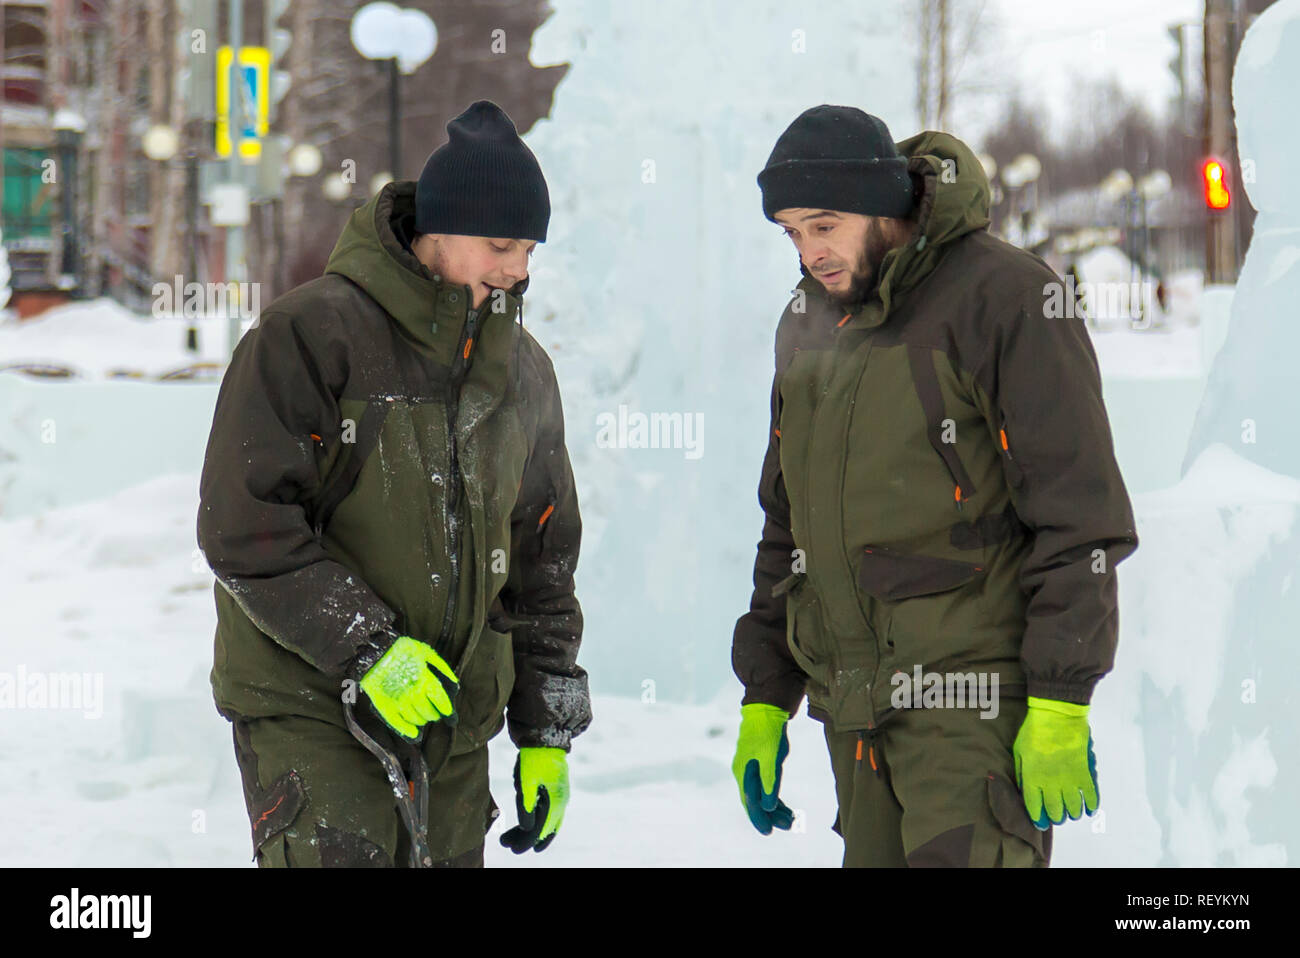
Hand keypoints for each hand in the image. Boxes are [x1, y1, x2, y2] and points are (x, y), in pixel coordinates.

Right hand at [356, 633, 458, 739]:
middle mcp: (413, 692)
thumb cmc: (402, 649)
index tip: (448, 713)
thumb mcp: (425, 652)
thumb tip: (454, 683)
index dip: (445, 709)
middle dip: (433, 714)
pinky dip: (406, 730)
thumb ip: (442, 667)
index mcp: (425, 679)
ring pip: (415, 719)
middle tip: (434, 714)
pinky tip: (413, 733)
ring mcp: (398, 700)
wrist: (375, 651)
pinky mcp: (384, 705)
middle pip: (428, 711)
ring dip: (422, 720)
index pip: (440, 700)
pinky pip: (397, 723)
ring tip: (423, 718)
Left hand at [500, 747, 568, 852]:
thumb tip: (527, 828)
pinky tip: (528, 824)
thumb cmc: (535, 758)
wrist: (546, 738)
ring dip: (529, 831)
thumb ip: (526, 805)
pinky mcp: (556, 791)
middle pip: (543, 829)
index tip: (511, 848)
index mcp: (555, 802)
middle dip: (525, 839)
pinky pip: (549, 814)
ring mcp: (560, 797)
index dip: (525, 841)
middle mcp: (560, 803)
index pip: (539, 830)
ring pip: (547, 823)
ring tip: (511, 836)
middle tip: (506, 843)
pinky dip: (538, 822)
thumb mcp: (526, 781)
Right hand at [731, 703, 793, 834]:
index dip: (759, 818)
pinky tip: (785, 805)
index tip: (769, 832)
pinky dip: (775, 797)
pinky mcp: (760, 764)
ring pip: (761, 795)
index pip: (750, 801)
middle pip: (755, 801)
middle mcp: (744, 773)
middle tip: (788, 826)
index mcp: (743, 773)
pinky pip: (765, 787)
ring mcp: (752, 768)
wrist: (766, 709)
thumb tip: (769, 807)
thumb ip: (770, 782)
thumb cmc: (768, 733)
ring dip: (775, 808)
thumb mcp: (771, 758)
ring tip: (791, 819)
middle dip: (770, 815)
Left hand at [1013, 696, 1098, 829]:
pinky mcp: (1084, 773)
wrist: (1057, 717)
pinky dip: (1091, 805)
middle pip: (1055, 809)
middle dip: (1056, 817)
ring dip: (1073, 813)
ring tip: (1072, 814)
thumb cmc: (1033, 732)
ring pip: (1073, 806)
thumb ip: (1021, 773)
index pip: (1034, 807)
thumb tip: (1024, 789)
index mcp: (1032, 778)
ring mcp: (1069, 779)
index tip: (1040, 824)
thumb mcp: (1019, 752)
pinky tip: (1089, 810)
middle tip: (1058, 818)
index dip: (1038, 818)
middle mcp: (1051, 783)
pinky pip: (1091, 795)